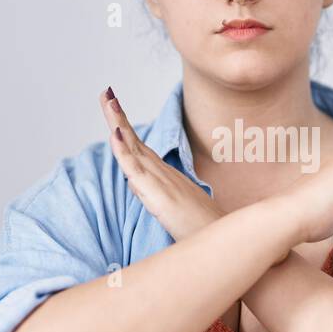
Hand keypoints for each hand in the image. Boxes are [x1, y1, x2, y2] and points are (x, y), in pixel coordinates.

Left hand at [101, 87, 227, 243]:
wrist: (227, 239)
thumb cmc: (202, 227)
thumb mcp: (173, 209)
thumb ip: (153, 194)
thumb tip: (134, 183)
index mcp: (164, 176)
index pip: (138, 147)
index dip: (124, 128)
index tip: (113, 106)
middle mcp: (162, 173)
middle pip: (134, 141)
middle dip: (118, 116)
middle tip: (105, 92)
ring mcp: (161, 181)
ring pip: (133, 149)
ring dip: (119, 123)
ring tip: (109, 100)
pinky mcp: (160, 195)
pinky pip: (137, 171)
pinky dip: (124, 152)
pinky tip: (115, 134)